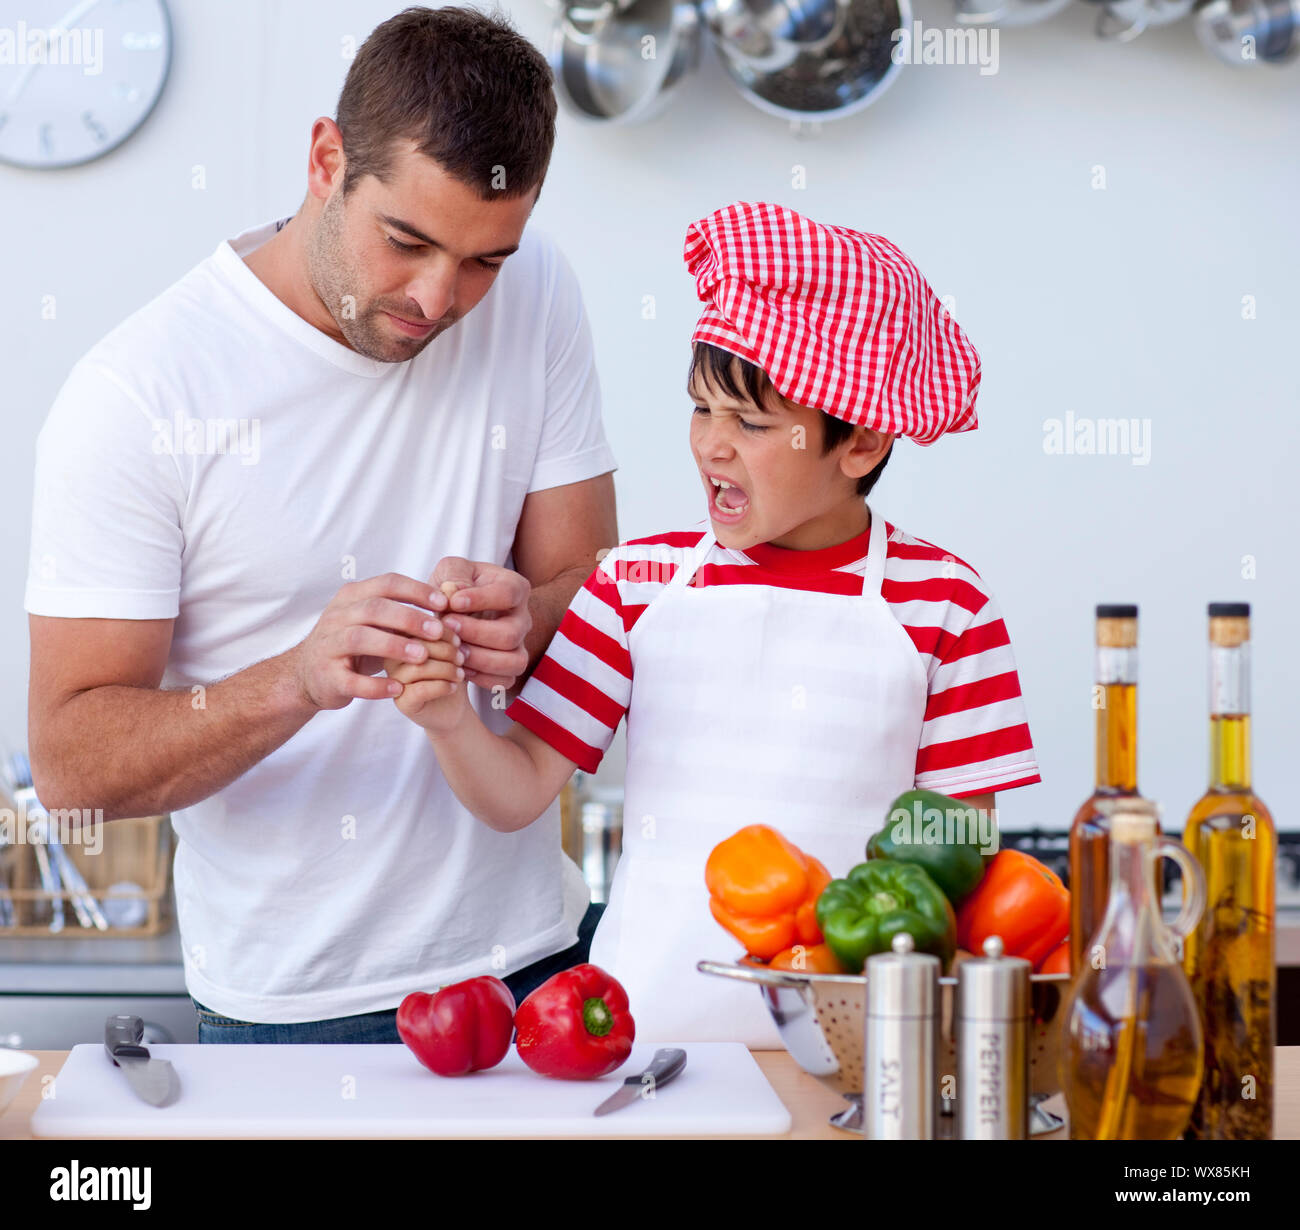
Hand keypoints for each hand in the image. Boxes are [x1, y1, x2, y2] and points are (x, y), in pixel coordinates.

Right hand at [289, 573, 447, 710]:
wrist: (308, 674)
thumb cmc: (354, 643)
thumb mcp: (373, 620)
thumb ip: (402, 609)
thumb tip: (449, 599)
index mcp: (352, 597)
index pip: (387, 583)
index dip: (417, 591)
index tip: (444, 604)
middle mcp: (337, 616)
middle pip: (375, 608)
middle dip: (410, 618)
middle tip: (439, 631)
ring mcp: (329, 646)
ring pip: (360, 638)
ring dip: (394, 646)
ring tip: (422, 656)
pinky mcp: (327, 676)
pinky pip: (351, 680)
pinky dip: (375, 685)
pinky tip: (398, 688)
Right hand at [384, 631, 469, 735]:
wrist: (452, 707)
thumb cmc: (449, 670)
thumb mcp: (450, 644)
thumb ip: (445, 626)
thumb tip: (448, 606)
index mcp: (399, 638)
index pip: (415, 626)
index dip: (441, 631)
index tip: (459, 641)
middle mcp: (390, 658)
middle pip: (416, 646)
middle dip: (446, 650)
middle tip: (462, 658)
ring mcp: (394, 681)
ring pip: (419, 668)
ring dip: (447, 669)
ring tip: (460, 674)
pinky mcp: (402, 702)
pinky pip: (422, 690)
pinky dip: (443, 686)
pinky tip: (453, 686)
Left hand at [429, 558, 532, 693]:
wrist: (455, 611)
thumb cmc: (456, 587)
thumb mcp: (451, 570)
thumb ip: (454, 575)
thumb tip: (454, 595)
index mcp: (515, 588)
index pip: (507, 594)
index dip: (480, 600)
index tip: (452, 602)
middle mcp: (523, 618)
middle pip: (510, 634)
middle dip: (476, 633)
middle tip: (447, 627)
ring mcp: (519, 645)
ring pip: (514, 661)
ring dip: (480, 660)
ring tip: (454, 651)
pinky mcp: (509, 667)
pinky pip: (505, 681)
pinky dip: (482, 679)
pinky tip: (459, 667)